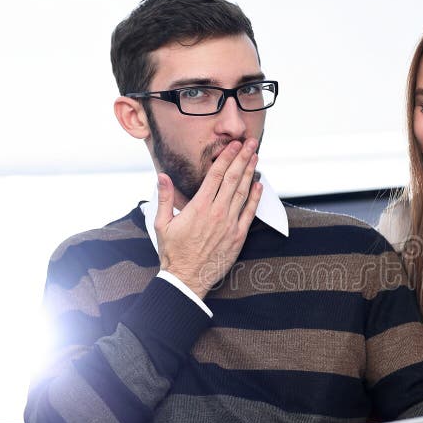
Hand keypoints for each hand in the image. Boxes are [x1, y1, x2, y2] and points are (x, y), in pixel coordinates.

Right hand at [155, 139, 261, 298]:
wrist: (187, 279)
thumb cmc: (173, 253)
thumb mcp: (162, 224)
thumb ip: (164, 198)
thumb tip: (162, 176)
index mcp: (199, 207)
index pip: (216, 175)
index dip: (226, 158)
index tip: (233, 145)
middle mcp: (217, 212)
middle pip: (234, 179)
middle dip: (243, 158)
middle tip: (251, 143)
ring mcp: (229, 224)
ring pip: (243, 193)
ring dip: (251, 173)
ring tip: (256, 158)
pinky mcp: (238, 237)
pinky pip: (249, 213)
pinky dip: (256, 198)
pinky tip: (260, 186)